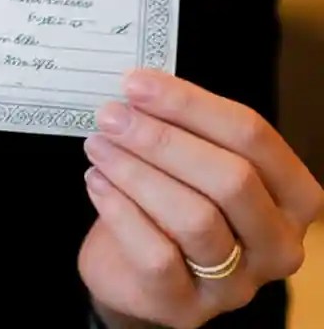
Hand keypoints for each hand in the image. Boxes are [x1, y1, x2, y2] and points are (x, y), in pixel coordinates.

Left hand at [80, 69, 323, 327]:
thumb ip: (183, 130)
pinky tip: (95, 182)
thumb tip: (141, 88)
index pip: (253, 137)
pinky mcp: (187, 306)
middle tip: (111, 116)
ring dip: (137, 172)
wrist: (134, 274)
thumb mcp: (190, 166)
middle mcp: (278, 243)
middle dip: (163, 139)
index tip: (136, 84)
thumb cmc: (169, 206)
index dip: (192, 105)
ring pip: (195, 217)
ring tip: (98, 145)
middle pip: (231, 178)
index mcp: (293, 197)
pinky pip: (156, 254)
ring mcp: (236, 283)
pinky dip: (120, 210)